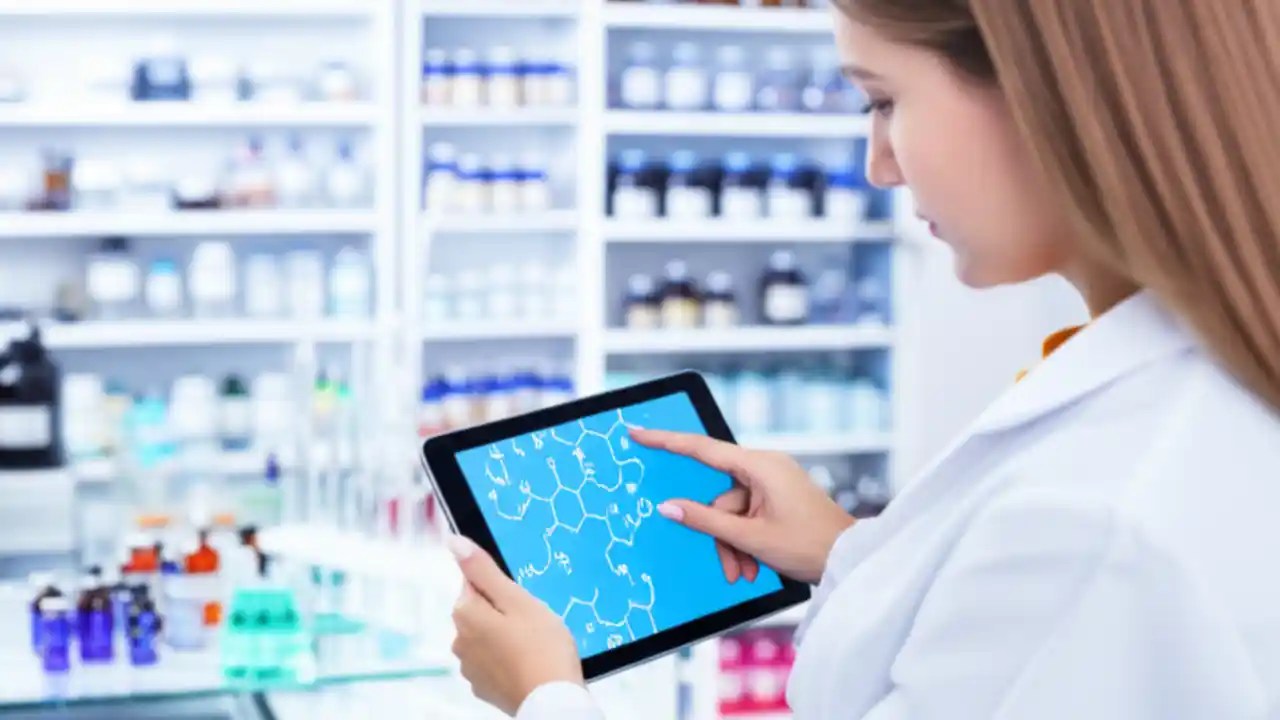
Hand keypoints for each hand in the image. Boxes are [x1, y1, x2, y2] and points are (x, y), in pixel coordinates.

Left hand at [448, 535, 583, 716]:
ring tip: (535, 644)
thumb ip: (483, 570)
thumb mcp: (517, 599)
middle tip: (534, 622)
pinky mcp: (485, 687)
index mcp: (465, 614)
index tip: (523, 599)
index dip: (503, 587)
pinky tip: (529, 663)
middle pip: (481, 610)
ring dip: (507, 635)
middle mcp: (459, 641)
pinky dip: (510, 659)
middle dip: (505, 611)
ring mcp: (470, 668)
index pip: (475, 582)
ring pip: (488, 636)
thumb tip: (453, 542)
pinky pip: (495, 661)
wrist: (553, 703)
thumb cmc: (542, 648)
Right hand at [632, 428, 855, 583]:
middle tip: (730, 567)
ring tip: (746, 573)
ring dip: (734, 545)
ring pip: (731, 513)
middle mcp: (765, 468)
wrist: (848, 559)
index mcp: (760, 466)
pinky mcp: (777, 498)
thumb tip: (669, 507)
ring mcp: (772, 484)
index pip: (701, 448)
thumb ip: (705, 520)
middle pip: (718, 497)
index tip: (638, 432)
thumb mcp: (750, 537)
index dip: (665, 441)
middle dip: (720, 535)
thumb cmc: (810, 544)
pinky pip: (747, 517)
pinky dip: (746, 542)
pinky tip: (755, 566)